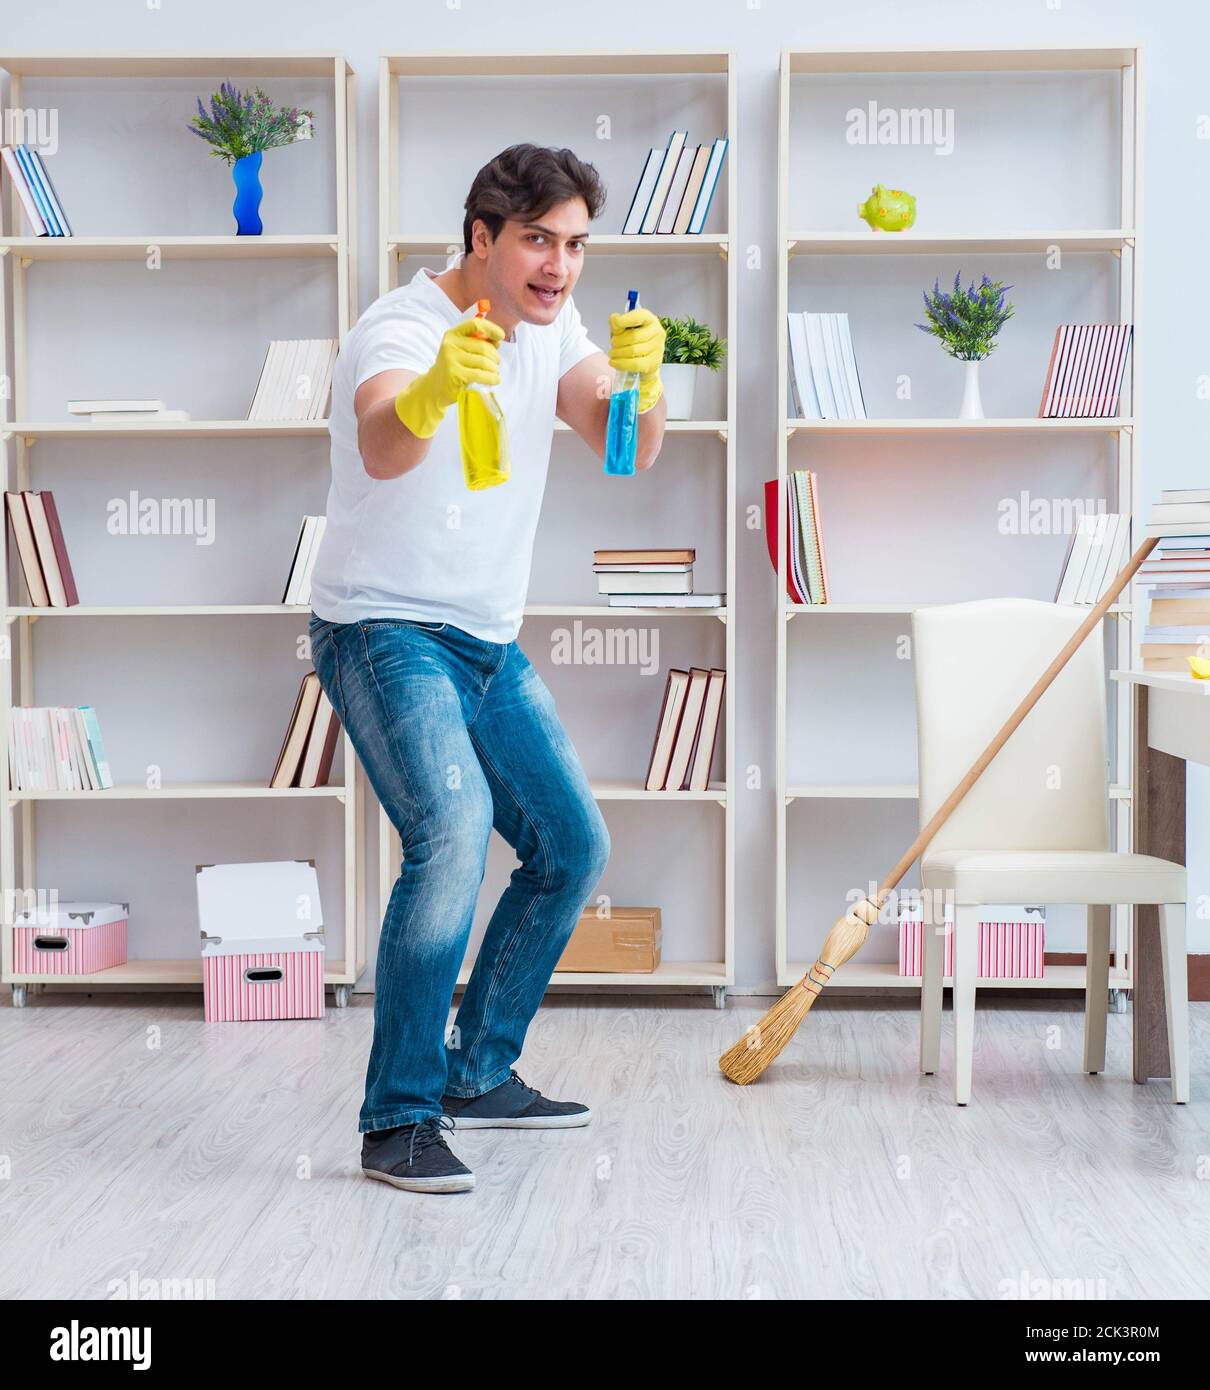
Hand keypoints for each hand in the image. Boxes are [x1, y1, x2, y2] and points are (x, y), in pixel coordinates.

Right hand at [394, 315, 504, 437]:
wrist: (434, 388)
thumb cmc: (452, 368)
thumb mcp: (460, 351)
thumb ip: (477, 343)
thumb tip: (498, 340)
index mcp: (452, 335)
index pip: (475, 324)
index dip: (491, 329)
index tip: (501, 336)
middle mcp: (450, 345)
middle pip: (483, 347)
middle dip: (495, 357)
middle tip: (496, 364)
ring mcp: (452, 360)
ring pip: (484, 362)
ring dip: (495, 369)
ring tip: (494, 373)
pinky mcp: (456, 375)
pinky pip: (481, 375)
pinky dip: (492, 378)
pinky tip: (494, 380)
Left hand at [609, 306, 665, 412]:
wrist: (642, 374)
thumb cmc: (632, 350)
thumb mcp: (623, 334)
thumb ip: (619, 326)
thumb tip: (614, 319)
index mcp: (651, 322)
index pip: (640, 316)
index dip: (626, 319)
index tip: (615, 324)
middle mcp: (658, 334)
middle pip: (632, 335)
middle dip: (618, 342)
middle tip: (612, 347)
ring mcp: (657, 349)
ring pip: (633, 349)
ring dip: (618, 353)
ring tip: (613, 356)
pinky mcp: (653, 364)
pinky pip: (636, 363)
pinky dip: (623, 363)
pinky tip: (616, 363)